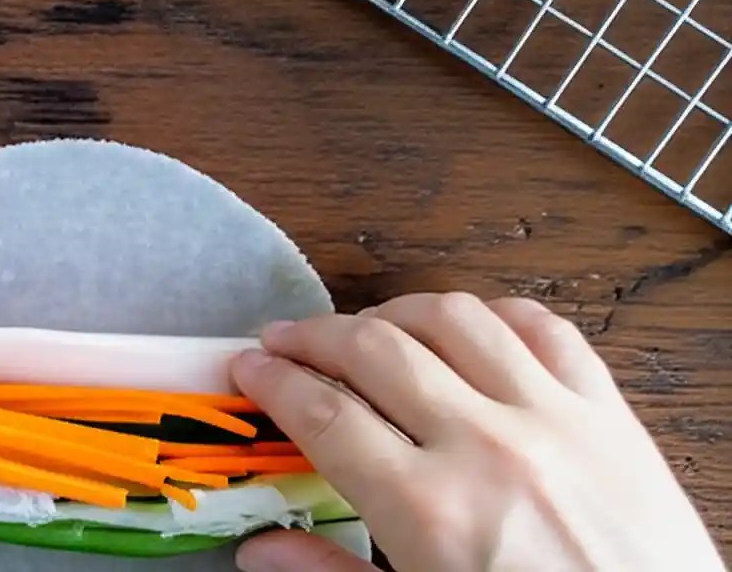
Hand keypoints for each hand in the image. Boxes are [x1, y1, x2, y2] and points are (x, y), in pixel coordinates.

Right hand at [232, 293, 724, 571]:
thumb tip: (256, 549)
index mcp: (430, 511)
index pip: (326, 415)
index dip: (274, 382)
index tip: (249, 368)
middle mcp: (486, 446)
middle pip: (376, 351)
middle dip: (315, 336)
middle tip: (285, 339)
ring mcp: (554, 419)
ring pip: (454, 319)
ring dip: (395, 311)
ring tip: (367, 326)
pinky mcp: (609, 413)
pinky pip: (545, 329)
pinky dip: (495, 314)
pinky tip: (467, 327)